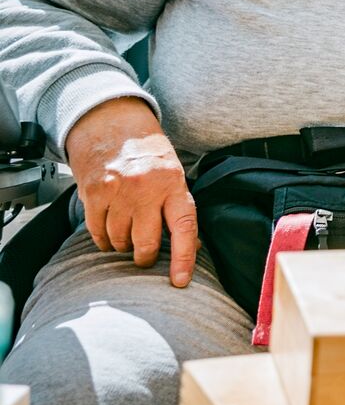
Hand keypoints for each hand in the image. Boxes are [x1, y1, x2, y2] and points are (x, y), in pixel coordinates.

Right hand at [65, 96, 197, 287]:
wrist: (112, 122)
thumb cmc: (148, 151)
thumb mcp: (174, 171)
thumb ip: (178, 204)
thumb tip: (191, 245)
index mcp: (173, 183)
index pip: (184, 227)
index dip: (184, 258)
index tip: (181, 281)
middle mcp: (146, 190)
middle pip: (146, 242)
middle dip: (146, 257)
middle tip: (145, 256)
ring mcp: (118, 193)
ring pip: (120, 241)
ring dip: (123, 246)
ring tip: (127, 235)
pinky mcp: (93, 195)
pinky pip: (97, 232)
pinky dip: (103, 239)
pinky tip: (108, 233)